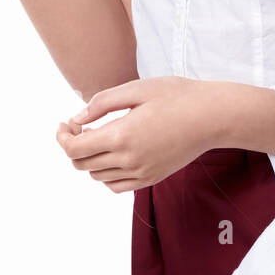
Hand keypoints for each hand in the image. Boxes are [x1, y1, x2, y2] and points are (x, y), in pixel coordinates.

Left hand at [54, 76, 220, 192]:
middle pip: (82, 164)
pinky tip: (113, 153)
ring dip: (89, 158)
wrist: (212, 116)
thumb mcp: (135, 89)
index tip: (65, 123)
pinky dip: (106, 173)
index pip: (74, 148)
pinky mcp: (151, 178)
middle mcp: (129, 160)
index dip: (63, 136)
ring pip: (97, 176)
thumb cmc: (176, 96)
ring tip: (98, 135)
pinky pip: (116, 185)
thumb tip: (76, 118)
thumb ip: (101, 104)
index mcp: (121, 135)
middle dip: (73, 145)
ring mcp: (141, 173)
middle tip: (80, 125)